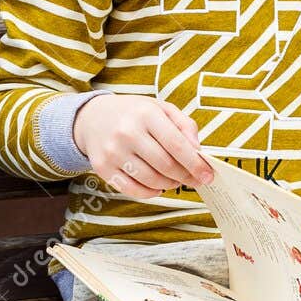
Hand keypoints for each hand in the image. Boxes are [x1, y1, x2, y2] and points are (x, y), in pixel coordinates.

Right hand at [72, 94, 214, 198]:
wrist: (92, 118)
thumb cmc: (133, 114)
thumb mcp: (160, 108)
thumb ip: (184, 125)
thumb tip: (198, 150)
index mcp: (146, 114)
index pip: (177, 145)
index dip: (196, 164)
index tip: (208, 175)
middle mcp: (127, 132)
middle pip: (166, 165)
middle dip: (185, 176)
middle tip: (194, 180)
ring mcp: (113, 152)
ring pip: (151, 180)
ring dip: (169, 184)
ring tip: (174, 180)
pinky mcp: (102, 168)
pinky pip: (133, 190)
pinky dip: (150, 192)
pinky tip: (157, 185)